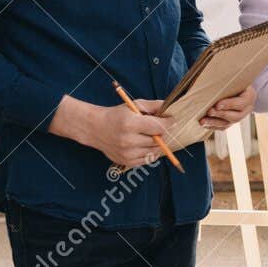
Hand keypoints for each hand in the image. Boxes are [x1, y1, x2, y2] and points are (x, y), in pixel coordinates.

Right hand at [53, 96, 169, 166]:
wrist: (95, 128)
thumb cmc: (117, 115)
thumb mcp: (134, 105)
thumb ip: (154, 106)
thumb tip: (170, 109)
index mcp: (130, 124)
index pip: (159, 127)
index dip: (169, 122)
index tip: (172, 119)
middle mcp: (128, 140)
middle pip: (159, 140)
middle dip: (163, 133)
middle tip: (159, 127)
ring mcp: (127, 153)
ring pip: (155, 152)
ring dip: (157, 144)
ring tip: (151, 136)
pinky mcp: (126, 162)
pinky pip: (147, 160)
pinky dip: (150, 152)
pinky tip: (144, 144)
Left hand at [200, 84, 255, 130]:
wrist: (240, 89)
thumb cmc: (236, 81)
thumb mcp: (237, 79)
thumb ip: (228, 80)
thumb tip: (215, 75)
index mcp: (250, 97)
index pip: (241, 103)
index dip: (230, 105)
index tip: (217, 105)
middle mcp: (246, 109)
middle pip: (236, 116)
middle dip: (221, 114)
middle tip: (209, 111)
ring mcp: (239, 117)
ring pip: (228, 123)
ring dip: (214, 123)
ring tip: (203, 121)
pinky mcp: (231, 121)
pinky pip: (222, 127)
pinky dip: (212, 126)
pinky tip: (204, 124)